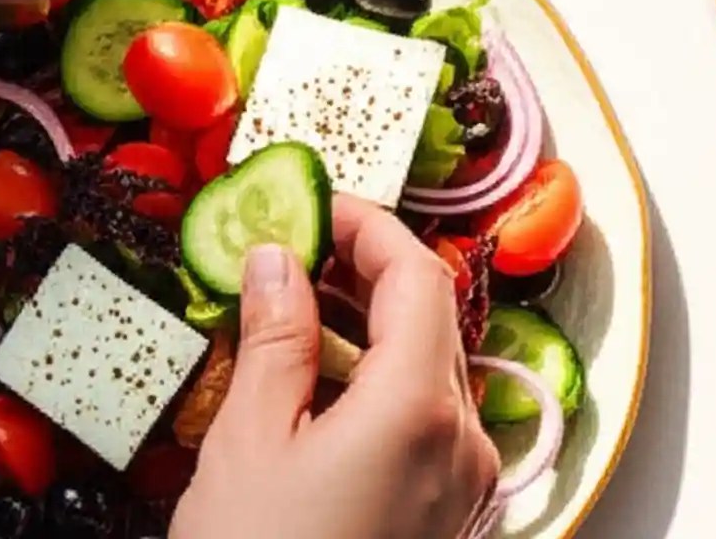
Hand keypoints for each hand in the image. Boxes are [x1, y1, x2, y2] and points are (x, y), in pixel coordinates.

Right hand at [171, 194, 499, 538]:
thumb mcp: (251, 441)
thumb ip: (274, 338)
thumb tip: (279, 259)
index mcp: (419, 410)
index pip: (417, 278)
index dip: (369, 227)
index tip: (317, 207)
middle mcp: (464, 442)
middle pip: (431, 319)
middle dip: (365, 271)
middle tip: (293, 250)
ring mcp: (464, 483)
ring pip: (430, 367)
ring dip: (369, 323)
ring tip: (295, 306)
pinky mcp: (449, 513)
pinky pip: (426, 416)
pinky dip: (379, 377)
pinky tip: (322, 377)